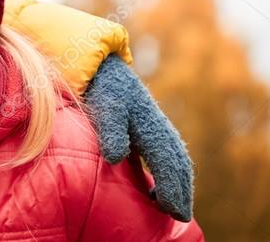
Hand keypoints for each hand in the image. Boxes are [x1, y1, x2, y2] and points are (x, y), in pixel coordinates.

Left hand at [85, 54, 193, 220]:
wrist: (106, 71)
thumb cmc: (105, 92)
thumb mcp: (106, 109)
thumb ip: (111, 132)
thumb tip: (114, 158)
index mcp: (153, 131)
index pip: (168, 167)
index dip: (172, 191)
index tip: (172, 211)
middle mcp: (163, 132)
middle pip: (180, 168)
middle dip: (182, 193)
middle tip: (178, 216)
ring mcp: (162, 130)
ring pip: (179, 163)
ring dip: (181, 186)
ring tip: (172, 209)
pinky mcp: (155, 130)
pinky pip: (172, 157)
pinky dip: (173, 174)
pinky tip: (157, 189)